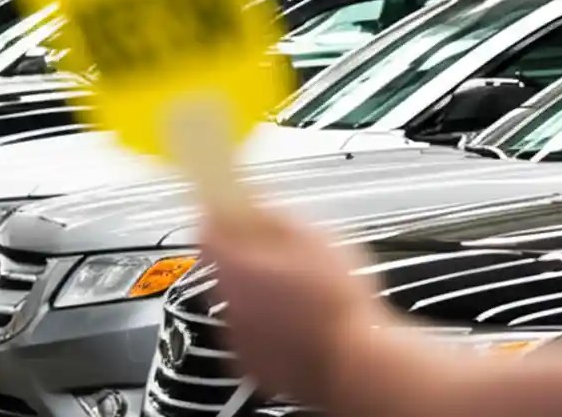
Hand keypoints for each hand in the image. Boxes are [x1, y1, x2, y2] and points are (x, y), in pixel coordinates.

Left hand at [199, 206, 387, 408]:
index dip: (220, 213)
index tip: (234, 207)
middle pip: (222, 265)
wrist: (355, 366)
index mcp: (236, 266)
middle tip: (280, 251)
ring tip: (300, 293)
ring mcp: (237, 335)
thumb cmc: (339, 304)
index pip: (206, 227)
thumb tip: (254, 196)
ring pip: (237, 300)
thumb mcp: (314, 239)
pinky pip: (251, 333)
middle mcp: (227, 301)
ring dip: (258, 292)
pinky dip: (267, 325)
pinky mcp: (251, 363)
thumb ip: (275, 215)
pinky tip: (299, 323)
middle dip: (245, 254)